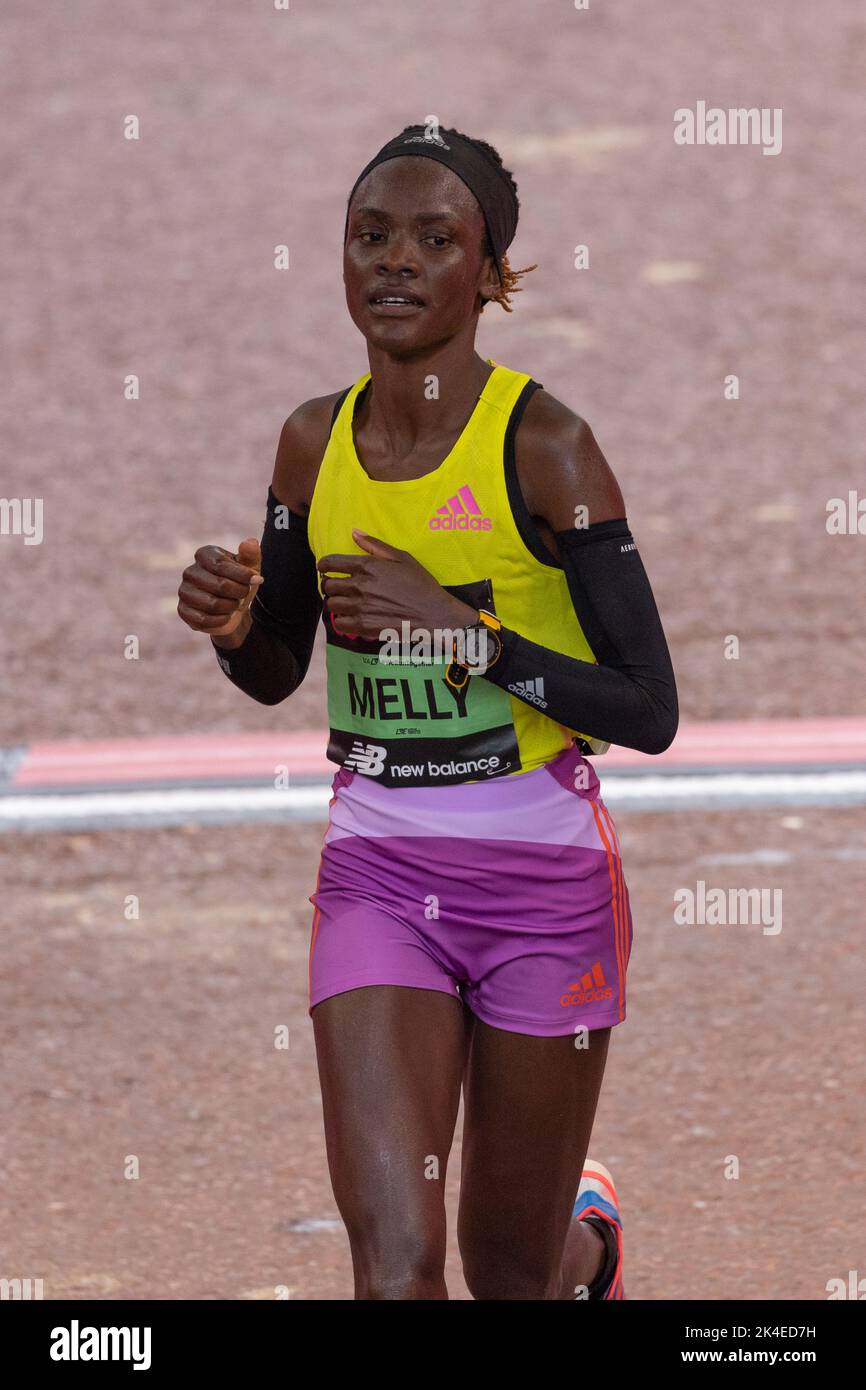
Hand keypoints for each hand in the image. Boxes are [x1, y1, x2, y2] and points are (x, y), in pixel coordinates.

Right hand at [177, 539, 262, 638]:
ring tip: (234, 604)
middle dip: (239, 593)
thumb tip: (251, 542)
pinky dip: (221, 620)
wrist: (233, 609)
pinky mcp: (183, 610)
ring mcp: (184, 591)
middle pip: (220, 585)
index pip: (221, 565)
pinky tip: (226, 616)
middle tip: (244, 594)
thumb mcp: (251, 568)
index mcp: (204, 555)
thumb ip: (252, 554)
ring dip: (231, 607)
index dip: (242, 575)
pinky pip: (203, 619)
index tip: (257, 580)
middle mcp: (190, 571)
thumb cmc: (241, 583)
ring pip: (212, 604)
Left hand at [317, 529, 477, 640]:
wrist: (433, 614)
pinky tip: (351, 617)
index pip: (330, 563)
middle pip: (328, 585)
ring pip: (332, 605)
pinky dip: (342, 621)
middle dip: (330, 584)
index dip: (323, 565)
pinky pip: (339, 624)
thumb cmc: (420, 584)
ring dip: (336, 603)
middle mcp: (359, 586)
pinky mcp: (363, 626)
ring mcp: (360, 607)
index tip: (324, 568)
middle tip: (338, 587)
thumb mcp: (402, 558)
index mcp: (367, 566)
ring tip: (346, 603)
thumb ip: (375, 545)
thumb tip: (354, 532)